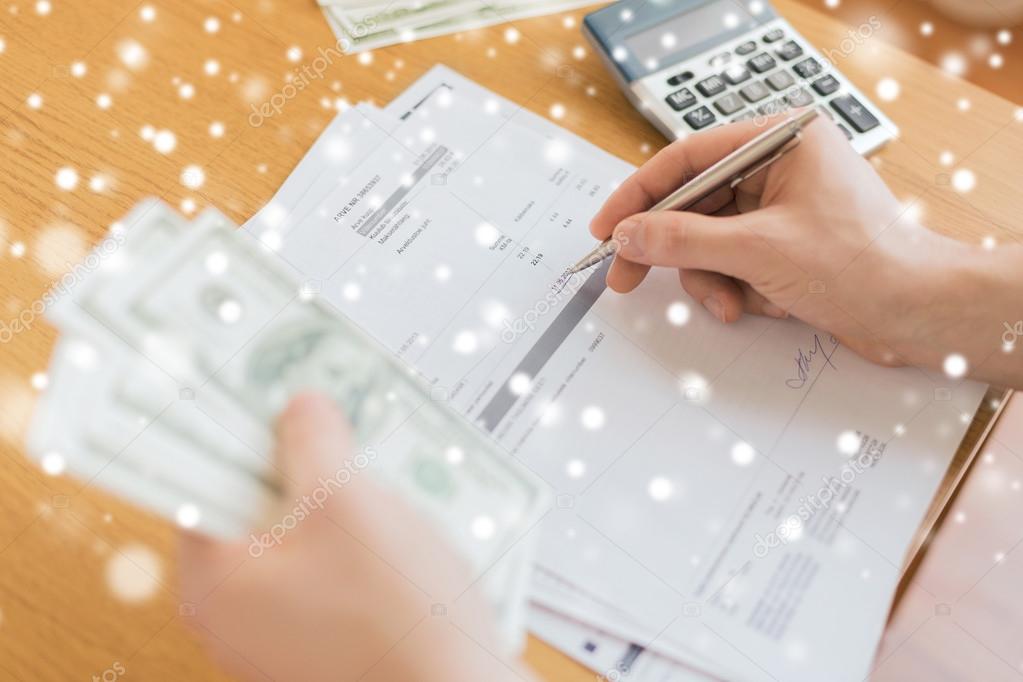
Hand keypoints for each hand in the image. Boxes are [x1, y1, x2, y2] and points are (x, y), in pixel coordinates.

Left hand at [179, 393, 530, 681]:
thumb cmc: (399, 615)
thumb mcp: (352, 502)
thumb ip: (315, 441)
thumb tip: (300, 410)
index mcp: (214, 583)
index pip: (200, 481)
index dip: (233, 431)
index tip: (260, 394)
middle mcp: (230, 618)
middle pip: (246, 511)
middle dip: (291, 464)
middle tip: (329, 429)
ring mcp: (273, 640)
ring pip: (288, 544)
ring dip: (324, 503)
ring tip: (369, 476)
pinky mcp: (316, 648)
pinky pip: (316, 577)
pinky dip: (342, 546)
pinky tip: (387, 529)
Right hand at [590, 112, 1000, 372]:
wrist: (918, 314)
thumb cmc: (864, 265)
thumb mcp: (758, 250)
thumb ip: (683, 240)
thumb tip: (630, 234)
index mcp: (781, 141)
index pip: (689, 158)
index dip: (640, 194)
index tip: (608, 226)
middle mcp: (779, 167)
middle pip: (694, 203)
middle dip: (670, 249)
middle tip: (626, 276)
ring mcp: (781, 208)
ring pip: (709, 241)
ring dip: (711, 278)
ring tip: (730, 302)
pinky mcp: (784, 244)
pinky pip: (732, 262)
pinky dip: (736, 288)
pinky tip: (760, 304)